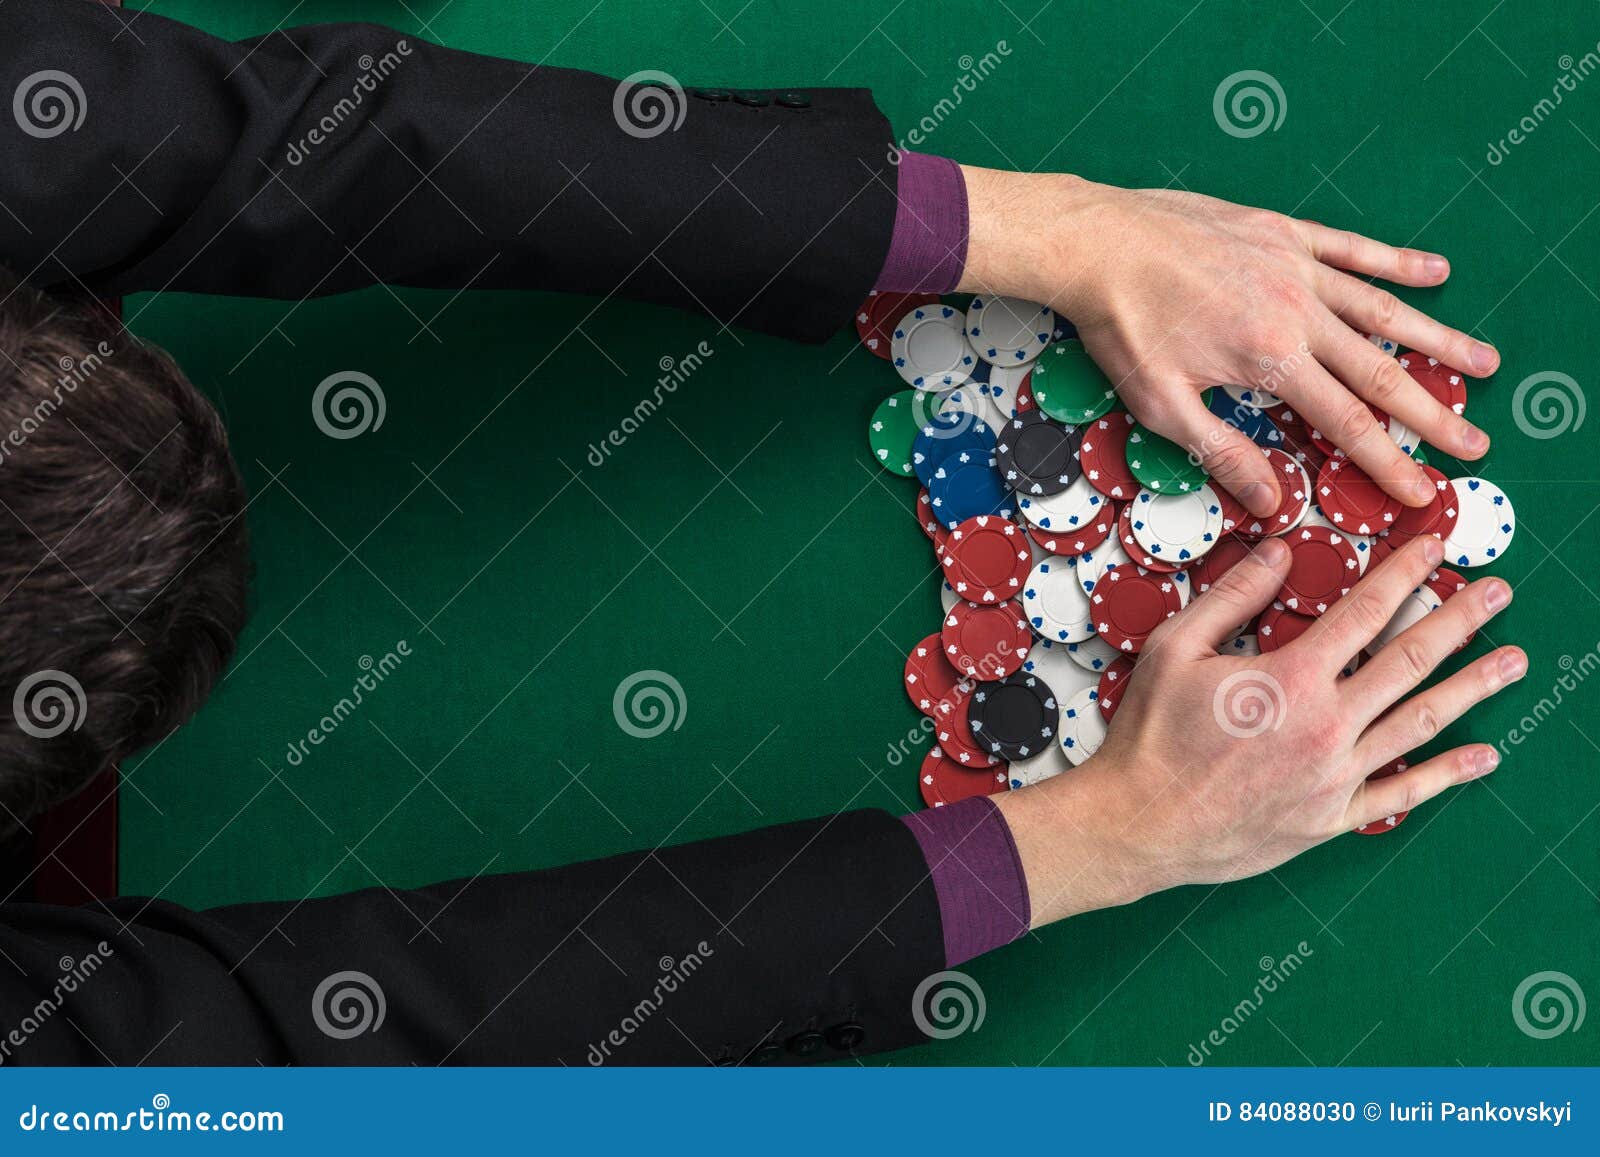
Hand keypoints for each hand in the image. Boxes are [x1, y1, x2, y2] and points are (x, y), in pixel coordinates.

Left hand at [958, 166, 1498, 516]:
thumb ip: (1222, 452)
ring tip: (1485, 363)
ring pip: (1384, 308)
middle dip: (1432, 413)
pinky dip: (1397, 261)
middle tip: (1475, 444)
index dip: (1389, 462)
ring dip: (1437, 339)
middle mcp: (1298, 310)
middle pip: (1380, 371)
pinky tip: (1437, 272)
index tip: (1423, 492)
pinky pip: (1352, 249)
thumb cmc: (1122, 326)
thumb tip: (1273, 502)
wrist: (1097, 242)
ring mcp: (1295, 266)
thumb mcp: (1161, 405)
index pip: (1346, 424)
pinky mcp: (1282, 231)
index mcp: (1270, 359)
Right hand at [993, 534, 1524, 925]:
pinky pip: (1401, 793)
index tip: (1434, 548)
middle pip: (1410, 661)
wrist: (1139, 824)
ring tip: (1513, 662)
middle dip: (1460, 620)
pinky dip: (1446, 775)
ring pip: (1421, 723)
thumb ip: (1233, 598)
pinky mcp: (1330, 818)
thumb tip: (1278, 552)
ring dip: (1473, 688)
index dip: (1404, 574)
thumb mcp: (1175, 650)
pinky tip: (1482, 757)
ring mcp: (1335, 775)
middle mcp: (1327, 725)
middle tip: (1499, 593)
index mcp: (1292, 678)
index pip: (1365, 612)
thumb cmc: (1149, 737)